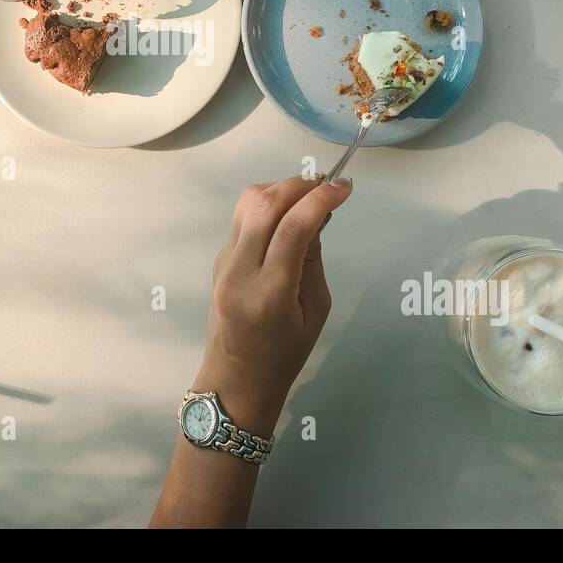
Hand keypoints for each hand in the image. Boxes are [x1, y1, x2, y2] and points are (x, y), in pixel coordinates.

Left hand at [192, 176, 353, 436]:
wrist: (236, 377)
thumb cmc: (285, 354)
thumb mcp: (316, 312)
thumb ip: (313, 261)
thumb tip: (315, 217)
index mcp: (270, 292)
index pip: (293, 228)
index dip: (320, 199)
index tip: (344, 187)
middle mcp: (240, 270)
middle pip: (263, 204)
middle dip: (298, 185)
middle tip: (327, 186)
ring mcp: (224, 262)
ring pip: (247, 203)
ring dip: (279, 190)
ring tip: (307, 199)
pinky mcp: (218, 258)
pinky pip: (243, 219)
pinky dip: (268, 207)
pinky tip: (287, 218)